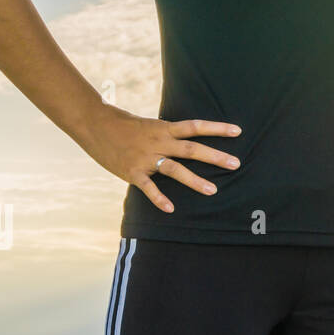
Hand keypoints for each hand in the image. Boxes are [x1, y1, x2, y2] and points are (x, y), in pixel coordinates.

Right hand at [80, 104, 242, 213]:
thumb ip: (168, 134)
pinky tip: (170, 209)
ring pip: (175, 169)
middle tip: (236, 164)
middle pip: (191, 149)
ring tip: (213, 190)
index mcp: (164, 128)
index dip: (217, 128)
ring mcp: (145, 157)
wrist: (95, 125)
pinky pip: (148, 187)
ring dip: (195, 180)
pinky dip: (159, 198)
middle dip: (215, 156)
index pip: (195, 126)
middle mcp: (158, 141)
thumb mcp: (151, 125)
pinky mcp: (131, 172)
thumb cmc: (125, 125)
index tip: (238, 131)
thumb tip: (188, 138)